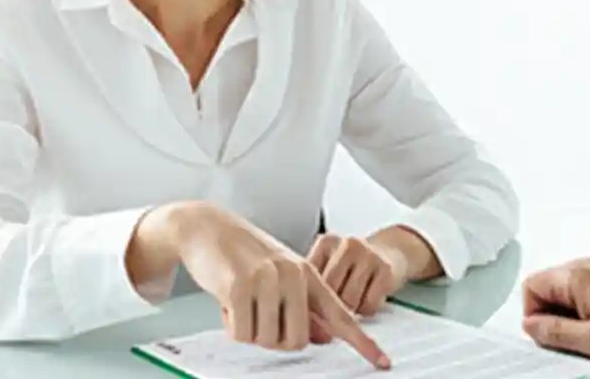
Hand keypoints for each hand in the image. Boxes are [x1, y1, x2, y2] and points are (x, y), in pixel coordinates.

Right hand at [128, 201, 390, 369]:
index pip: (341, 315)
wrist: (206, 228)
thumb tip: (325, 339)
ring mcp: (268, 279)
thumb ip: (304, 306)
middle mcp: (293, 275)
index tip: (383, 362)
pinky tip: (226, 301)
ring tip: (240, 300)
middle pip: (298, 341)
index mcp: (308, 274)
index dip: (363, 342)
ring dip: (249, 329)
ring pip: (267, 340)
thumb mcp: (280, 277)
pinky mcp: (239, 287)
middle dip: (274, 338)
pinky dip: (231, 325)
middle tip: (257, 314)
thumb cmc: (243, 255)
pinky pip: (242, 333)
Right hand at [522, 258, 589, 364]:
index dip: (535, 317)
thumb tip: (531, 327)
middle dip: (554, 319)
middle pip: (548, 291)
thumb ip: (555, 332)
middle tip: (577, 341)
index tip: (552, 337)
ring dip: (575, 321)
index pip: (530, 287)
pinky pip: (588, 299)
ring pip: (568, 297)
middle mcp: (587, 267)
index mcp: (576, 274)